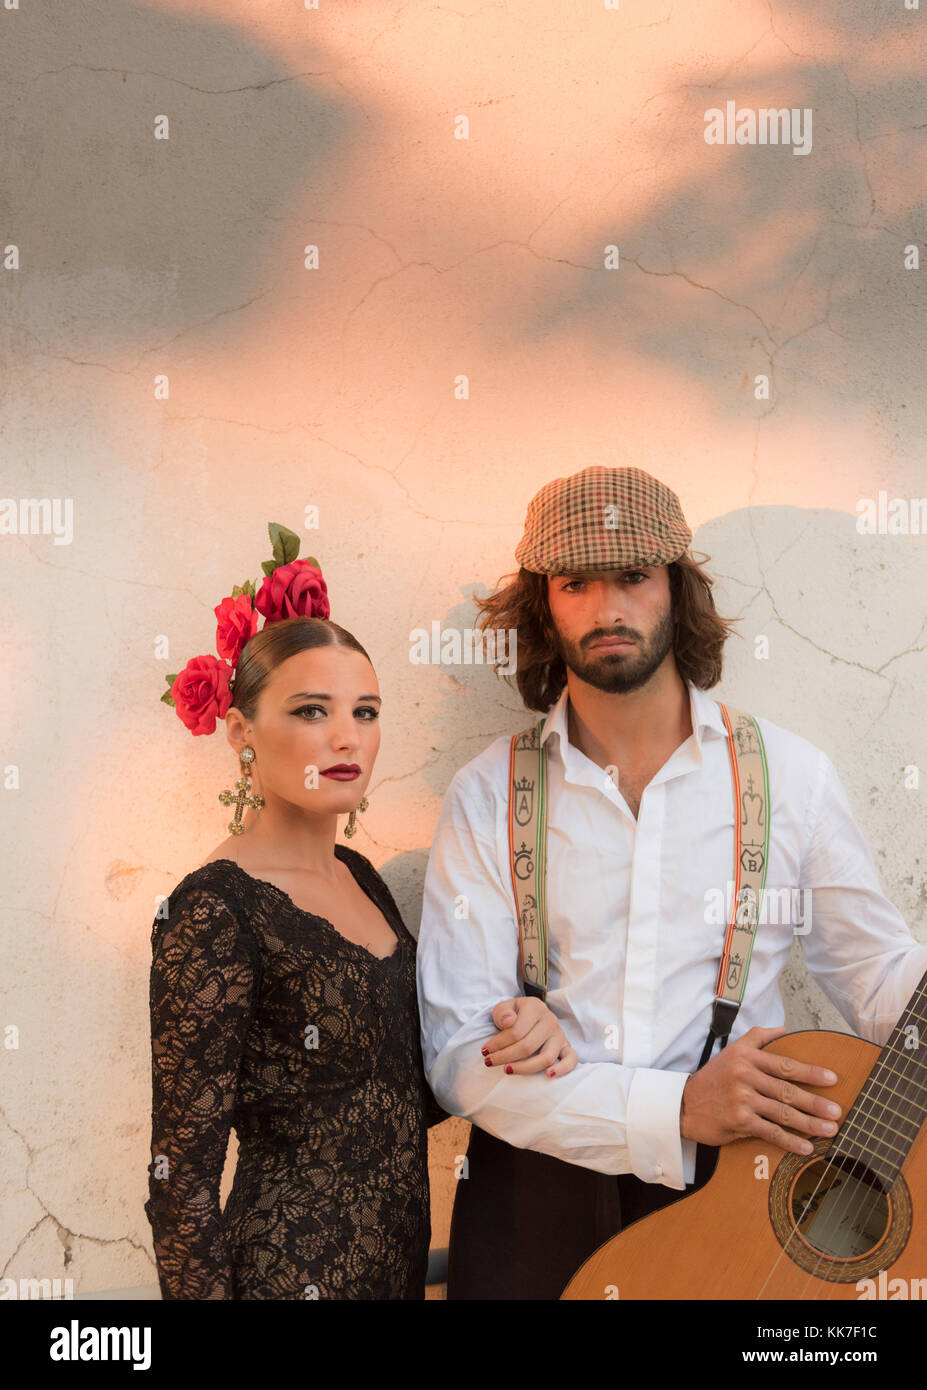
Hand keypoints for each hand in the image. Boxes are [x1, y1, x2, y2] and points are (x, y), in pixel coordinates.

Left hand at [480, 997, 577, 1076]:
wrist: (528, 1014)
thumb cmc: (514, 1014)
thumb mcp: (503, 1007)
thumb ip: (502, 1012)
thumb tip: (508, 1022)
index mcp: (535, 1007)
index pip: (516, 1032)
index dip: (498, 1044)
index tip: (485, 1052)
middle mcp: (550, 1020)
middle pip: (528, 1046)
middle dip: (505, 1056)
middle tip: (489, 1062)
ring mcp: (560, 1035)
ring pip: (546, 1057)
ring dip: (525, 1067)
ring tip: (507, 1070)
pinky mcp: (566, 1047)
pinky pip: (571, 1059)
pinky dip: (562, 1069)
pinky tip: (548, 1075)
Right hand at [679, 1025, 841, 1155]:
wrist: (684, 1104)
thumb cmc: (713, 1078)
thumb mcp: (732, 1050)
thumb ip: (758, 1038)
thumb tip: (784, 1029)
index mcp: (746, 1057)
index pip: (784, 1065)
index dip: (810, 1072)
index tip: (832, 1079)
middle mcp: (745, 1076)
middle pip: (787, 1091)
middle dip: (815, 1102)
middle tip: (837, 1111)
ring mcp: (742, 1100)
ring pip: (782, 1113)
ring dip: (809, 1124)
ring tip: (829, 1129)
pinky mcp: (739, 1121)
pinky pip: (770, 1132)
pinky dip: (790, 1141)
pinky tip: (806, 1147)